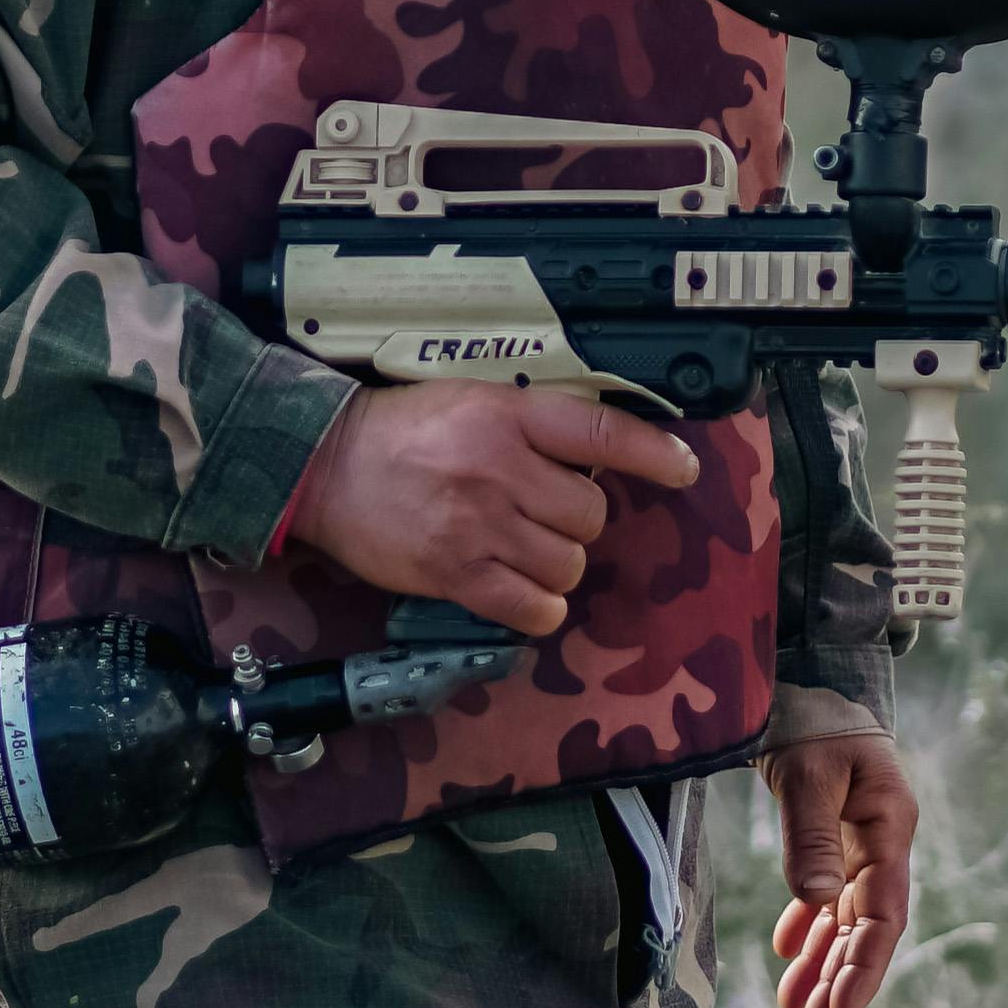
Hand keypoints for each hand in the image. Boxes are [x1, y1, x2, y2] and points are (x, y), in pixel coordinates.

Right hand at [279, 383, 698, 637]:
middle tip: (542, 511)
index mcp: (507, 417)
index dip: (653, 453)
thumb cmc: (401, 431)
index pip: (601, 432)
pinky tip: (525, 591)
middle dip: (577, 519)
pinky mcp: (456, 574)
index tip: (683, 468)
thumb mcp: (470, 400)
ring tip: (525, 548)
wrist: (324, 466)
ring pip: (568, 564)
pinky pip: (532, 607)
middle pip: (590, 513)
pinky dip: (540, 606)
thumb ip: (530, 425)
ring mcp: (478, 526)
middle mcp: (499, 470)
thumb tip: (595, 458)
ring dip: (558, 564)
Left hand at [762, 727, 919, 1007]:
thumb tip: (814, 902)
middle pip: (867, 926)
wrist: (810, 675)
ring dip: (823, 961)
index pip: (884, 914)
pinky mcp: (834, 834)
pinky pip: (825, 891)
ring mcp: (859, 840)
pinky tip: (788, 951)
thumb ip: (810, 836)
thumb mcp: (808, 774)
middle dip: (842, 980)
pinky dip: (808, 923)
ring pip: (845, 915)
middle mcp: (881, 841)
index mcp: (890, 828)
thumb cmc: (813, 718)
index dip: (866, 967)